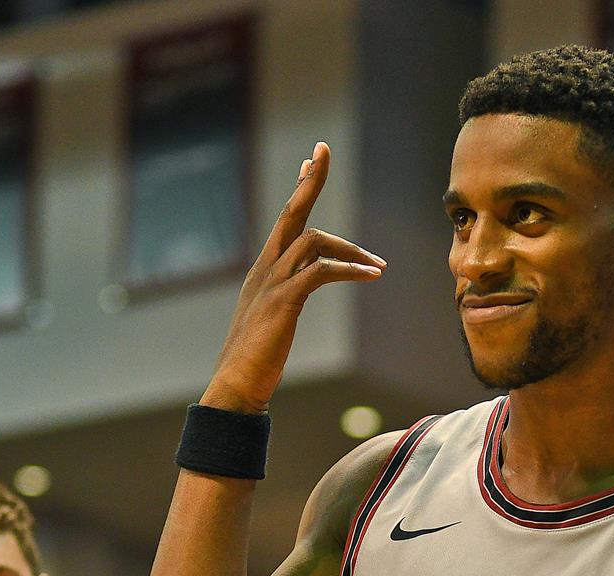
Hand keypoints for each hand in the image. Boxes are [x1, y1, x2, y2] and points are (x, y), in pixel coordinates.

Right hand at [205, 143, 384, 411]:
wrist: (236, 386)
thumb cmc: (255, 360)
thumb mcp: (271, 319)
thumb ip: (285, 297)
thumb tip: (300, 289)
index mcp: (263, 270)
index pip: (284, 221)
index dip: (300, 189)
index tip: (311, 163)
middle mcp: (265, 268)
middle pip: (291, 212)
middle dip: (309, 180)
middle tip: (323, 151)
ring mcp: (272, 283)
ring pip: (313, 241)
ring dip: (350, 249)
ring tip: (377, 267)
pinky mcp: (283, 301)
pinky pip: (321, 272)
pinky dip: (349, 269)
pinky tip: (371, 275)